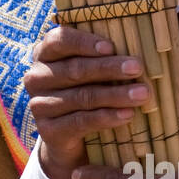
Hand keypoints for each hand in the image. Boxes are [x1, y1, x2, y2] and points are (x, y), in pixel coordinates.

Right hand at [22, 26, 150, 178]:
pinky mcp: (48, 130)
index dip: (85, 42)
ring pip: (82, 96)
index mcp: (45, 53)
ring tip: (142, 94)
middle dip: (109, 68)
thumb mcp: (91, 71)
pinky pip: (81, 121)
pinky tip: (128, 115)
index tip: (111, 46)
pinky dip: (107, 117)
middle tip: (137, 68)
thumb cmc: (87, 91)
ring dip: (115, 95)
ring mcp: (39, 104)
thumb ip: (104, 56)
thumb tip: (139, 44)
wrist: (70, 139)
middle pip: (75, 69)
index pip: (59, 40)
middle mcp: (37, 77)